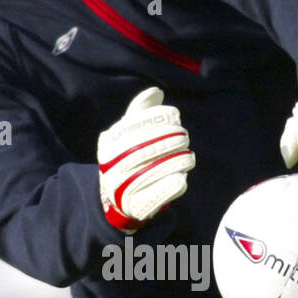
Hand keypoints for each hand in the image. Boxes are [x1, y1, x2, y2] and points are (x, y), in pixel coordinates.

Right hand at [97, 87, 194, 230]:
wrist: (117, 198)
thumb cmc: (127, 157)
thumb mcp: (129, 134)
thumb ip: (140, 112)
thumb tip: (156, 93)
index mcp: (108, 144)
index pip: (134, 126)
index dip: (157, 119)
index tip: (175, 117)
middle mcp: (111, 165)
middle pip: (145, 148)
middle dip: (170, 140)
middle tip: (185, 137)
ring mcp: (122, 187)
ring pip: (154, 170)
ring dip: (177, 161)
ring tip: (189, 157)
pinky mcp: (136, 205)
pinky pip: (159, 192)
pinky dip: (173, 182)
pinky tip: (182, 175)